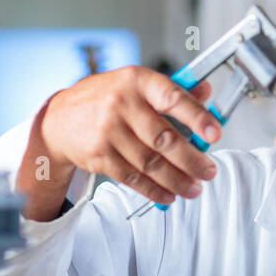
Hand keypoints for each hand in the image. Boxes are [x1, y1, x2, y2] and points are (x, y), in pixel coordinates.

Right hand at [34, 66, 220, 205]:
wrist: (60, 119)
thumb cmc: (105, 99)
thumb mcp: (136, 84)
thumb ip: (172, 91)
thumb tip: (205, 91)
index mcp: (137, 81)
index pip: (172, 98)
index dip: (197, 117)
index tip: (215, 134)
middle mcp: (121, 104)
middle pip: (164, 138)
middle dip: (192, 160)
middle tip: (209, 171)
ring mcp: (108, 131)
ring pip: (150, 163)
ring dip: (176, 180)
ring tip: (193, 188)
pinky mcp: (99, 156)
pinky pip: (133, 177)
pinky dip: (154, 190)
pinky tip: (169, 194)